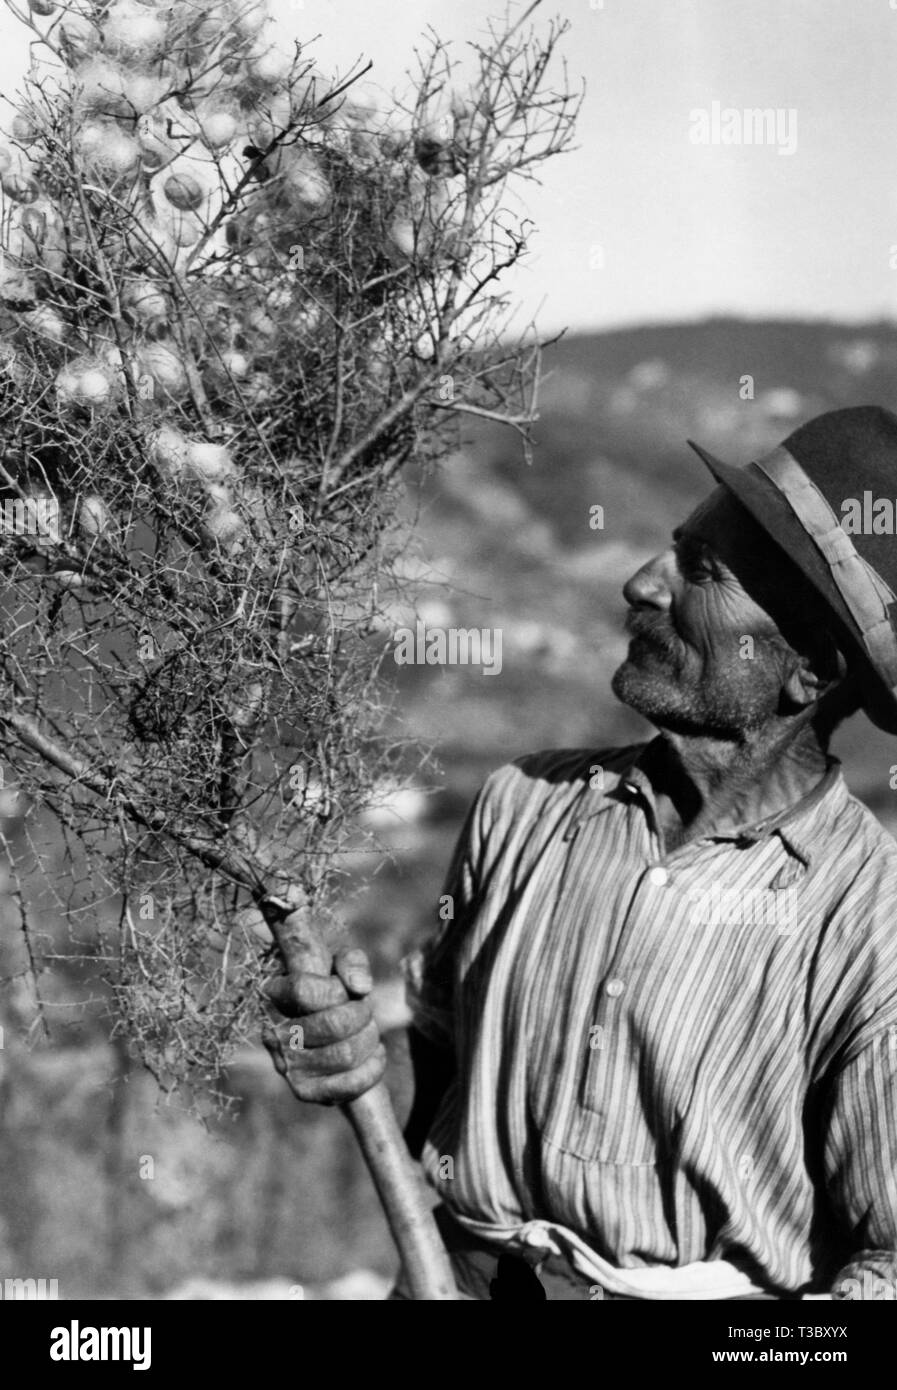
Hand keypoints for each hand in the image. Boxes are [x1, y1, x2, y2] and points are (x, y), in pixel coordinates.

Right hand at [263, 947, 385, 1103]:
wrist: (334, 1031)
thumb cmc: (335, 988)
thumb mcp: (341, 963)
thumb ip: (351, 961)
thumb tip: (360, 987)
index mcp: (274, 996)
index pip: (301, 990)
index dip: (336, 989)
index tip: (347, 990)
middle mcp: (273, 1033)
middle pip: (334, 1024)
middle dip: (362, 1014)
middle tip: (364, 1011)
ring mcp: (286, 1066)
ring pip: (346, 1054)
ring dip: (369, 1038)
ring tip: (367, 1032)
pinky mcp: (305, 1091)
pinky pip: (351, 1084)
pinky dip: (373, 1066)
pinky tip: (373, 1054)